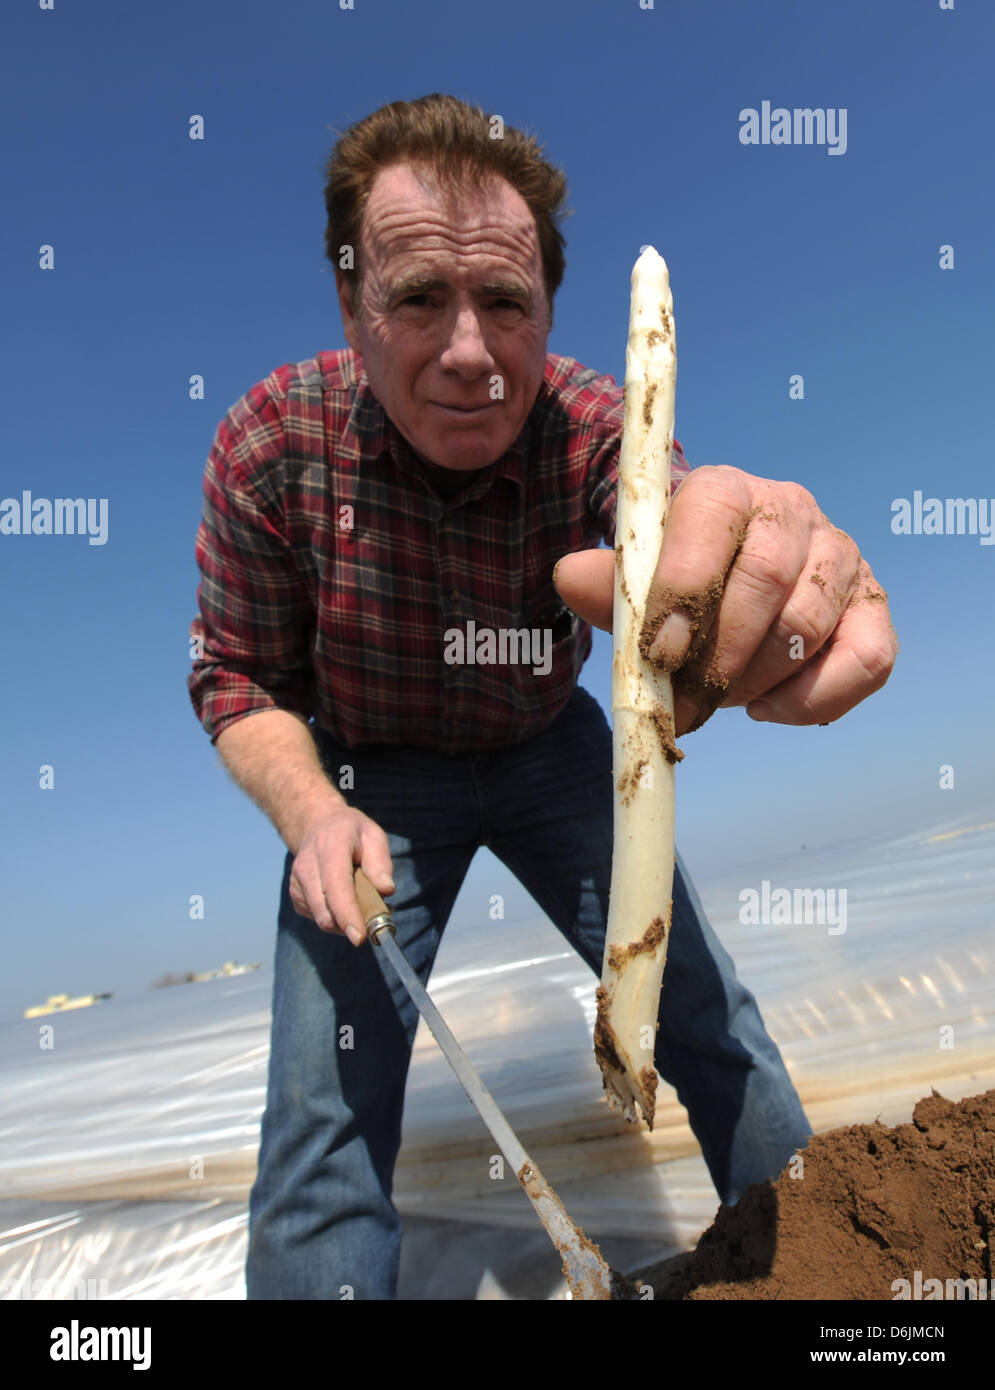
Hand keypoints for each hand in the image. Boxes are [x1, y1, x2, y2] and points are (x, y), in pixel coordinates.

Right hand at [288, 806, 394, 945]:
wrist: (318, 825)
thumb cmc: (351, 833)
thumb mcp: (374, 836)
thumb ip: (381, 863)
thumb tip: (386, 891)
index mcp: (330, 848)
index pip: (336, 887)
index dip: (347, 915)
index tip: (360, 937)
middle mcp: (308, 866)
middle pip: (325, 911)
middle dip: (352, 924)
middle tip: (378, 915)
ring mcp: (297, 882)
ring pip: (322, 919)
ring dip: (346, 922)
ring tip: (363, 902)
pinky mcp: (296, 895)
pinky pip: (318, 918)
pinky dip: (336, 919)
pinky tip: (346, 901)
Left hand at [553, 465, 897, 734]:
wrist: (731, 583)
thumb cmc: (678, 583)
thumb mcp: (637, 580)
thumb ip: (609, 582)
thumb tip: (571, 575)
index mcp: (726, 491)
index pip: (712, 517)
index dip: (685, 585)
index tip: (661, 652)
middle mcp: (791, 512)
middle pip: (766, 579)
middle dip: (719, 655)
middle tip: (685, 702)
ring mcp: (840, 558)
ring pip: (807, 626)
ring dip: (755, 680)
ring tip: (718, 697)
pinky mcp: (871, 609)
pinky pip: (866, 661)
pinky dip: (812, 700)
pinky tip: (766, 706)